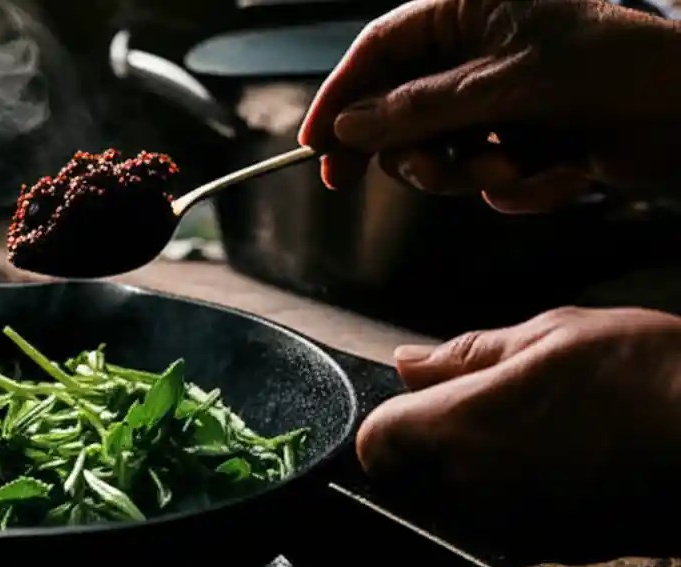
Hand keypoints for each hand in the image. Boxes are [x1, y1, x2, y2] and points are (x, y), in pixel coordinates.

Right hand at [299, 0, 680, 212]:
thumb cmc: (611, 65)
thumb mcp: (500, 85)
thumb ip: (414, 109)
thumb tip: (347, 128)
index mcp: (466, 9)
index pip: (378, 50)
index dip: (341, 98)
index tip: (316, 148)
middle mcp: (479, 51)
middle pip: (401, 110)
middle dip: (417, 152)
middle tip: (422, 174)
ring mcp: (504, 98)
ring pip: (443, 152)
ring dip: (473, 175)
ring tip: (511, 171)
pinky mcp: (530, 138)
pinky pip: (490, 176)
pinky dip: (519, 187)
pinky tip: (561, 175)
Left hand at [359, 306, 680, 562]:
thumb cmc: (646, 375)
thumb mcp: (553, 334)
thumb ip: (467, 355)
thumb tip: (407, 362)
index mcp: (459, 428)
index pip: (376, 442)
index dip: (393, 419)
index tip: (425, 401)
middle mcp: (472, 489)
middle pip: (412, 474)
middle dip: (435, 442)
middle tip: (498, 404)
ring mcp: (511, 527)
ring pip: (457, 500)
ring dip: (479, 468)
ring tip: (545, 429)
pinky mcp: (550, 550)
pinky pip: (505, 522)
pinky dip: (520, 494)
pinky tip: (570, 462)